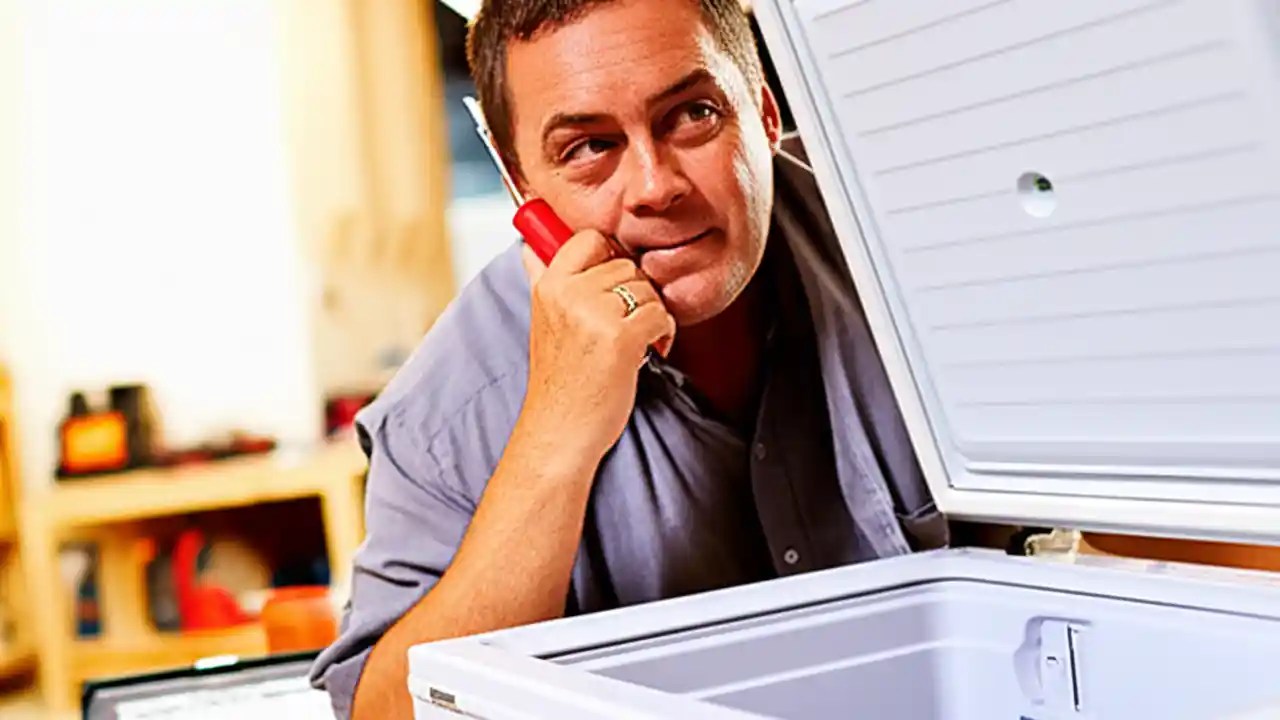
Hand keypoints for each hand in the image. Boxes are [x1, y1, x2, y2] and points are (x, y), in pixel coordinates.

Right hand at [514, 231, 675, 470]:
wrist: (560, 430)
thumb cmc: (560, 381)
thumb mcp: (543, 321)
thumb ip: (541, 279)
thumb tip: (531, 246)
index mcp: (549, 286)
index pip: (590, 238)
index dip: (610, 257)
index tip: (612, 285)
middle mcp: (568, 293)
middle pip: (626, 266)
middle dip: (635, 295)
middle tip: (625, 326)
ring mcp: (594, 314)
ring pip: (647, 289)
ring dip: (651, 314)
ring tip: (635, 341)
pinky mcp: (621, 338)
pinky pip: (661, 314)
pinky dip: (663, 333)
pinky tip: (648, 351)